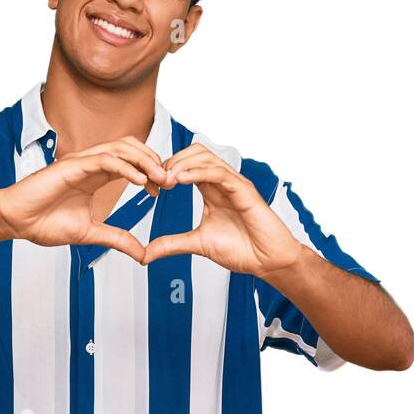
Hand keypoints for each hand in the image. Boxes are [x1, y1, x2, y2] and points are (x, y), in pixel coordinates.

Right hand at [0, 136, 169, 262]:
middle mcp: (91, 164)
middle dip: (154, 160)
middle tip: (169, 181)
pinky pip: (104, 159)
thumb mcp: (91, 233)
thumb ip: (118, 239)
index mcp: (97, 175)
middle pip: (132, 148)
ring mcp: (82, 162)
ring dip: (144, 160)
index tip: (164, 190)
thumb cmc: (44, 222)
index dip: (151, 172)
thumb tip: (142, 254)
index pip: (132, 163)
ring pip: (121, 148)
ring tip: (160, 178)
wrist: (15, 221)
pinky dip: (125, 167)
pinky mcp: (71, 165)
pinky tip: (140, 181)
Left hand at [142, 142, 302, 275]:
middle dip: (171, 161)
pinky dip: (199, 172)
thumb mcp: (198, 244)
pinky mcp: (244, 190)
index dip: (166, 169)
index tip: (149, 184)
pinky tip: (182, 179)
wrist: (267, 261)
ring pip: (206, 156)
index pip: (186, 165)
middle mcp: (223, 182)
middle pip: (194, 152)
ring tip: (166, 179)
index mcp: (212, 190)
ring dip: (182, 164)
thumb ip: (173, 244)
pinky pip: (219, 172)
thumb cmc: (243, 250)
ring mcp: (234, 184)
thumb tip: (146, 253)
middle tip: (155, 179)